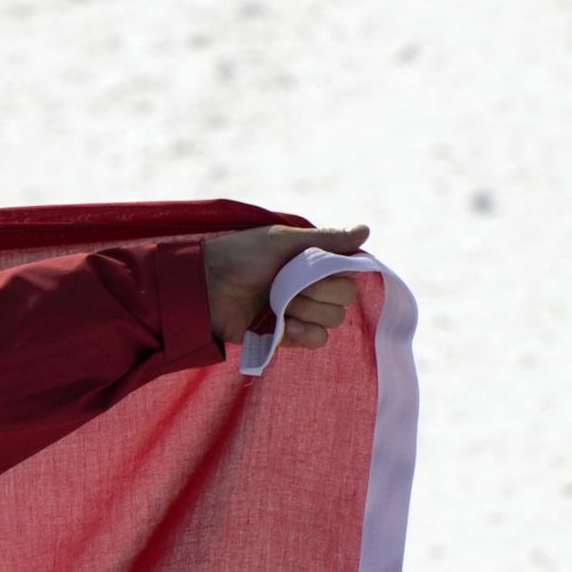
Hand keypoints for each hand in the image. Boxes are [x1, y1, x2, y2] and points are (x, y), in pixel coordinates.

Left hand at [202, 222, 369, 349]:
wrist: (204, 286)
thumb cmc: (240, 256)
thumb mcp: (283, 241)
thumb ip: (326, 240)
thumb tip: (366, 230)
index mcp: (313, 264)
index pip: (349, 275)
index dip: (335, 276)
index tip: (311, 269)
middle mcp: (310, 288)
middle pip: (344, 300)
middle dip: (319, 294)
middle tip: (288, 286)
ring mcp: (297, 312)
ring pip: (331, 322)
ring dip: (309, 313)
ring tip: (280, 305)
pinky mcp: (283, 335)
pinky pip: (315, 341)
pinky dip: (306, 334)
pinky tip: (287, 325)